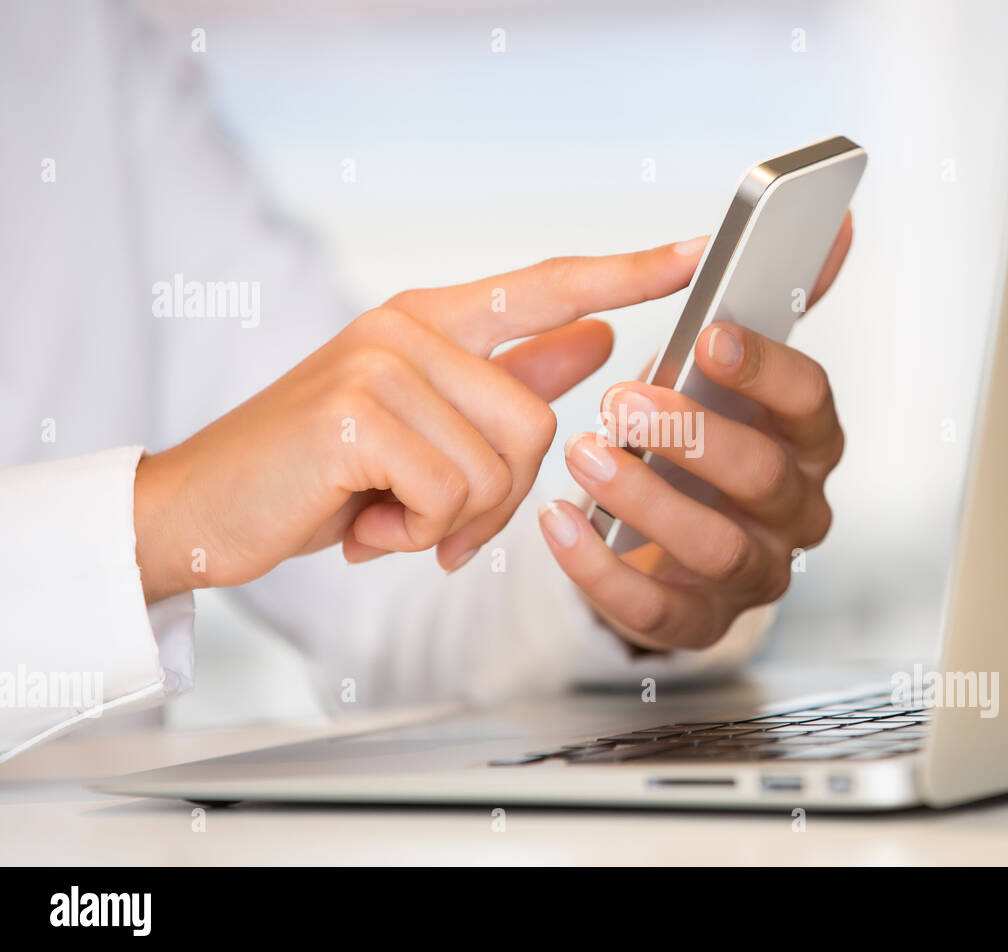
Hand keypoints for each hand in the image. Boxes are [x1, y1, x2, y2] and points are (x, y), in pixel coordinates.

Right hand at [133, 238, 709, 602]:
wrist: (202, 509)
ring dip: (455, 521)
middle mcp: (409, 327)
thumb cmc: (319, 472)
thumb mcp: (422, 427)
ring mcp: (381, 361)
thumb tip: (596, 337)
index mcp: (431, 322)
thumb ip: (508, 379)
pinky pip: (451, 495)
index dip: (627, 270)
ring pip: (501, 465)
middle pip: (540, 421)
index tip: (695, 251)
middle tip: (432, 518)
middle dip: (499, 497)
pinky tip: (365, 527)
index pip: (547, 284)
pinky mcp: (356, 412)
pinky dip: (417, 535)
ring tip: (390, 517)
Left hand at [537, 214, 852, 650]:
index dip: (764, 369)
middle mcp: (794, 511)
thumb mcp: (732, 370)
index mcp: (808, 442)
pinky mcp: (698, 621)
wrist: (671, 530)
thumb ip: (776, 303)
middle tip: (623, 402)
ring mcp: (751, 573)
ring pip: (715, 548)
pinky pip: (656, 612)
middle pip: (765, 479)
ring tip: (586, 457)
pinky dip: (600, 571)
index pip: (810, 403)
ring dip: (648, 501)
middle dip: (694, 437)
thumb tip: (840, 224)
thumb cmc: (701, 438)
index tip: (707, 335)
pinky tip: (558, 523)